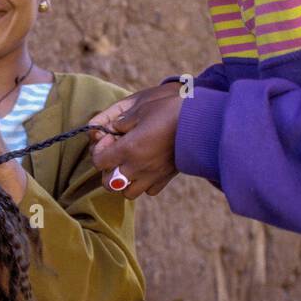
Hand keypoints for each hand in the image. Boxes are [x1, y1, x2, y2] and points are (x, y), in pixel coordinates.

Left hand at [88, 82, 182, 198]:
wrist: (202, 121)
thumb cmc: (169, 110)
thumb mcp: (140, 108)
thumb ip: (120, 122)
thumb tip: (110, 128)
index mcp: (128, 149)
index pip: (98, 162)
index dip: (99, 150)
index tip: (110, 138)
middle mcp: (137, 167)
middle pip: (108, 184)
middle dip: (107, 171)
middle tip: (115, 155)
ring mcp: (152, 176)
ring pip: (127, 193)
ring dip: (123, 181)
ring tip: (129, 165)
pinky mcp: (166, 178)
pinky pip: (149, 191)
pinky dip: (144, 184)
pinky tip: (147, 168)